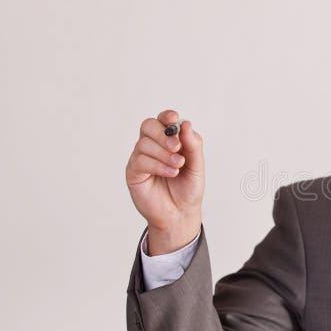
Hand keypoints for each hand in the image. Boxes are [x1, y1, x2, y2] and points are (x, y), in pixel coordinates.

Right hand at [125, 109, 204, 252]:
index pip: (163, 121)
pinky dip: (157, 165)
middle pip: (148, 126)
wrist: (180, 214)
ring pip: (145, 143)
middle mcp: (153, 146)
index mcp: (168, 141)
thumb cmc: (188, 189)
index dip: (166, 116)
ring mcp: (141, 158)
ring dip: (164, 153)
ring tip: (178, 166)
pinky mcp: (133, 172)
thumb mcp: (197, 166)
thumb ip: (193, 145)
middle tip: (177, 147)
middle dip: (163, 134)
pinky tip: (170, 173)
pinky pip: (140, 160)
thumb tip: (186, 124)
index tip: (174, 118)